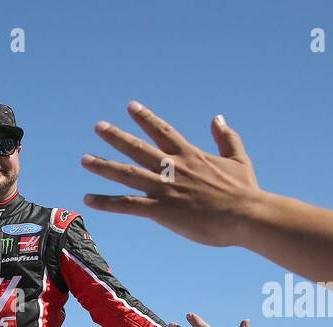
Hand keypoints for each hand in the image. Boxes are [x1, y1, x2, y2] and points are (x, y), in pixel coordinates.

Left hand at [82, 103, 262, 247]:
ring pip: (127, 174)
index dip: (145, 118)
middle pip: (138, 148)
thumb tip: (217, 118)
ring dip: (104, 165)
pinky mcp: (162, 210)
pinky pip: (128, 205)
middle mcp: (173, 168)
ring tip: (84, 159)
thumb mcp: (239, 158)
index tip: (131, 106)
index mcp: (190, 155)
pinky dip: (107, 202)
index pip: (162, 131)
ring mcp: (165, 188)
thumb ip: (226, 137)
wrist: (247, 215)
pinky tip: (88, 199)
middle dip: (116, 136)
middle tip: (98, 126)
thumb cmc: (246, 191)